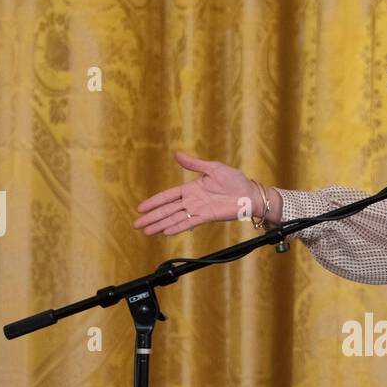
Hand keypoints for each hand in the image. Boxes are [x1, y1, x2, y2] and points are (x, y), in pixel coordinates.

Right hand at [133, 149, 265, 235]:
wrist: (250, 194)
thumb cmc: (235, 180)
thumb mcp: (213, 168)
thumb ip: (194, 164)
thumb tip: (177, 154)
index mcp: (191, 188)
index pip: (168, 196)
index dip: (154, 202)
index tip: (141, 208)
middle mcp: (192, 201)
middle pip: (167, 210)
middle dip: (152, 217)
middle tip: (137, 224)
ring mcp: (198, 210)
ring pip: (175, 219)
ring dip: (160, 225)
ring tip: (147, 231)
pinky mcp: (207, 217)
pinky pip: (189, 223)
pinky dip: (177, 227)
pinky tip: (166, 232)